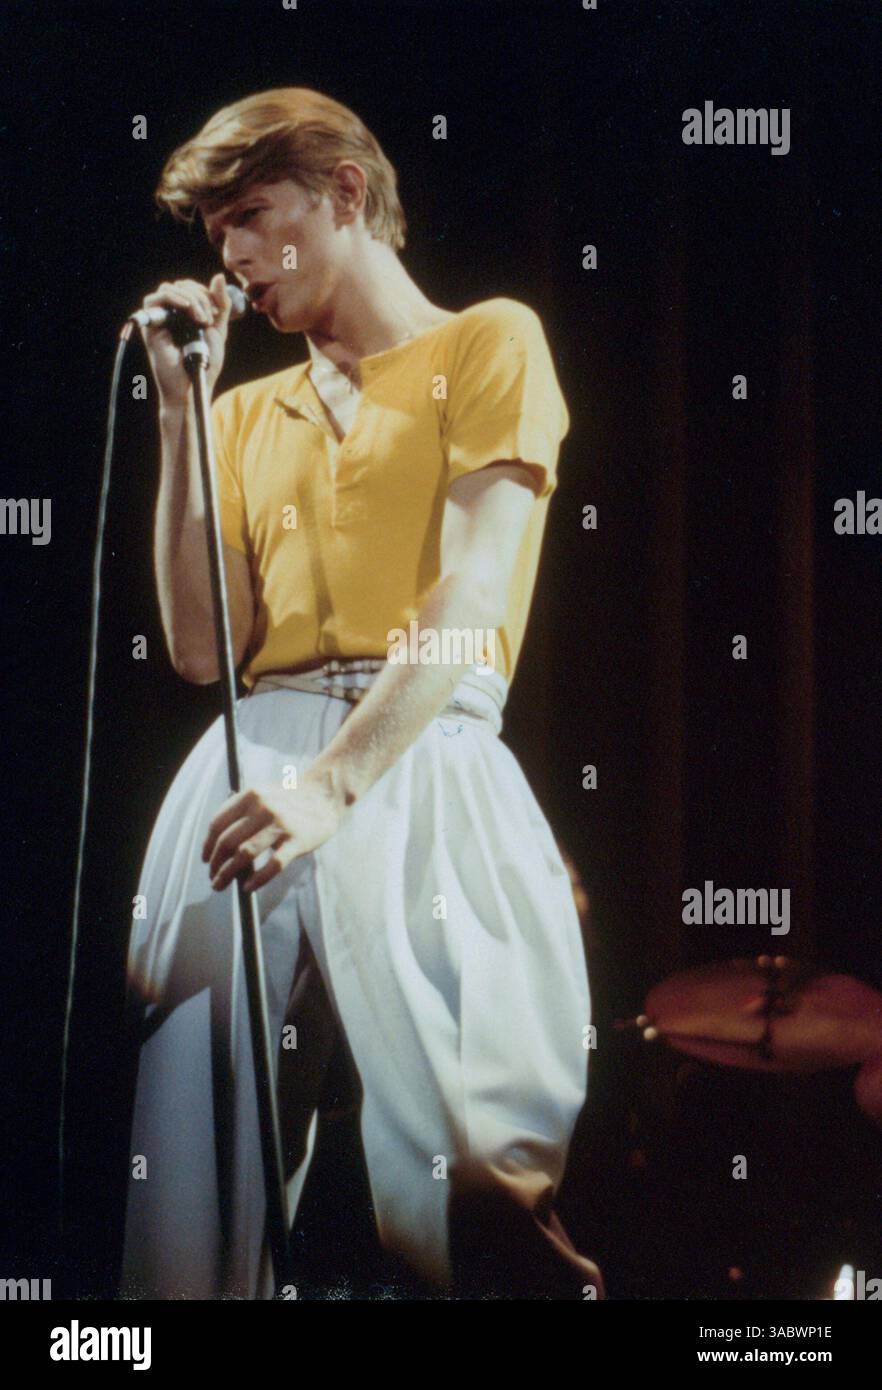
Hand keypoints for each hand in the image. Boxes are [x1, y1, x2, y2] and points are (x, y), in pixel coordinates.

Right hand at [138, 273, 232, 404]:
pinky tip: (187, 310)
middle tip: (208, 319)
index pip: (193, 288)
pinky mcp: (150, 326)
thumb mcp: (218, 329)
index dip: (206, 293)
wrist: (196, 383)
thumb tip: (219, 276)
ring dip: (189, 298)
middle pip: (182, 285)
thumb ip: (221, 305)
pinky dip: (173, 298)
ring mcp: (161, 319)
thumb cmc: (206, 362)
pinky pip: (154, 300)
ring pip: (169, 289)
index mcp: (187, 313)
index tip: (216, 314)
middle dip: (200, 296)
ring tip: (200, 319)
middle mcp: (172, 314)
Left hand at [202, 773, 344, 893]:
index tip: (205, 859)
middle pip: (227, 841)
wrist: (325, 793)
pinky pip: (273, 865)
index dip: (207, 845)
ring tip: (221, 884)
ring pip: (244, 854)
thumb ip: (243, 814)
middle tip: (213, 877)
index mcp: (250, 795)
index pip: (218, 824)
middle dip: (215, 864)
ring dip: (228, 873)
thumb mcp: (263, 795)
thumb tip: (221, 847)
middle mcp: (262, 808)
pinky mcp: (297, 840)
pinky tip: (249, 887)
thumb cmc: (291, 798)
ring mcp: (280, 824)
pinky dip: (257, 879)